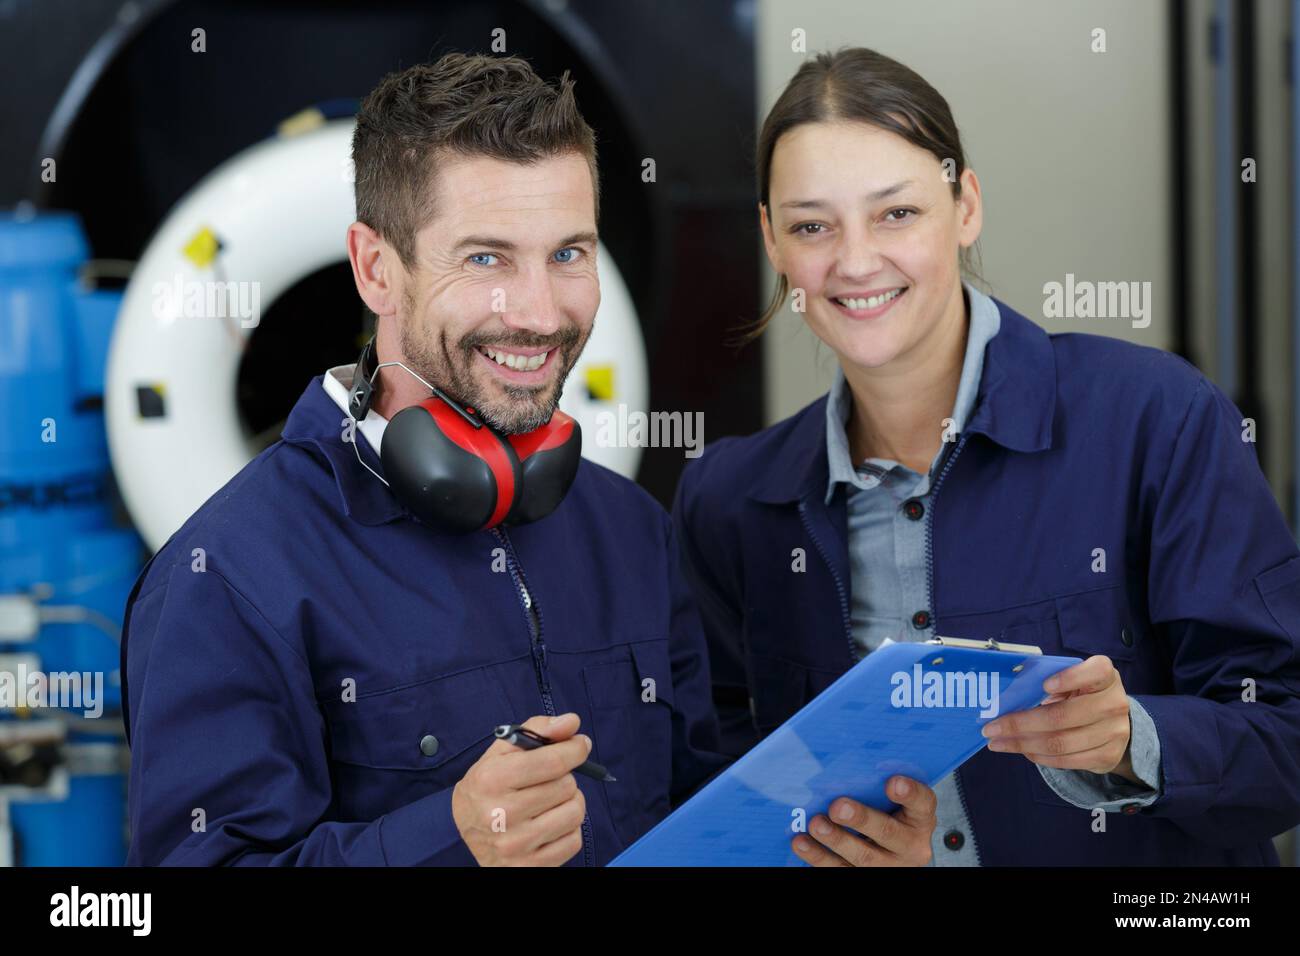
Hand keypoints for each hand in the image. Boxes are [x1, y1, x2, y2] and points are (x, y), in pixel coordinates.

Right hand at [452, 712, 589, 865]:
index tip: (579, 745)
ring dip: (569, 803)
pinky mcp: (529, 866)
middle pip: (567, 786)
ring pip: (575, 813)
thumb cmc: (488, 785)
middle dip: (564, 778)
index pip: (552, 761)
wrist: (466, 831)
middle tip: (548, 781)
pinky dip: (568, 829)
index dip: (574, 749)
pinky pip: (574, 841)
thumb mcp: (502, 752)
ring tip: (550, 803)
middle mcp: (501, 814)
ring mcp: (515, 845)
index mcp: (491, 780)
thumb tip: (571, 723)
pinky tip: (548, 825)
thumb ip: (537, 730)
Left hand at [791, 776, 935, 865]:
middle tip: (837, 807)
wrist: (892, 853)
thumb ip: (877, 786)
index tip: (893, 783)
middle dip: (861, 819)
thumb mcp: (894, 802)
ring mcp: (888, 866)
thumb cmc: (889, 815)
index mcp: (920, 819)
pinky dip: (818, 857)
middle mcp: (909, 846)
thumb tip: (841, 764)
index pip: (922, 803)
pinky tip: (802, 843)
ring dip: (836, 840)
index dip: (909, 793)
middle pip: (888, 832)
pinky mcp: (864, 876)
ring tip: (816, 824)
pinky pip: (840, 870)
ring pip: (863, 857)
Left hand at [982, 654, 1138, 781]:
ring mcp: (1114, 733)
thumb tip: (1005, 698)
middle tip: (991, 727)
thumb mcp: (1072, 680)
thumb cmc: (1081, 694)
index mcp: (1105, 675)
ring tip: (997, 742)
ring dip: (1023, 744)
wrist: (1114, 724)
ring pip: (1061, 743)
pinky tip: (1022, 750)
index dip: (1070, 678)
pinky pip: (1067, 760)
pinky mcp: (1107, 756)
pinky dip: (1039, 756)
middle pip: (1063, 716)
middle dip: (1020, 723)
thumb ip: (1047, 681)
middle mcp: (1114, 703)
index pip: (1096, 671)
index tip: (1044, 685)